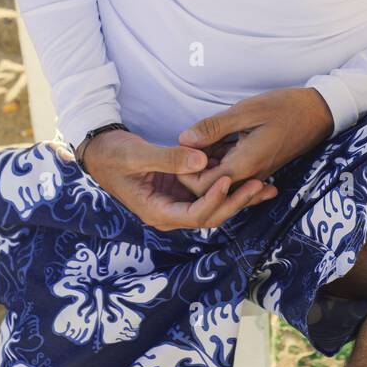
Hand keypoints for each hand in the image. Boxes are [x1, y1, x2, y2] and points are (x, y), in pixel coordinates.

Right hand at [81, 128, 276, 230]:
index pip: (195, 215)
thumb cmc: (113, 155)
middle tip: (261, 184)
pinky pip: (209, 191)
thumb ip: (168, 159)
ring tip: (267, 184)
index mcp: (157, 211)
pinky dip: (228, 185)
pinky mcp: (181, 190)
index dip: (215, 200)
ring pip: (214, 206)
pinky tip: (249, 175)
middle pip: (211, 215)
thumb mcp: (137, 155)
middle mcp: (170, 212)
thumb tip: (200, 161)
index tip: (230, 178)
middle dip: (237, 202)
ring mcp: (177, 202)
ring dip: (238, 196)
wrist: (100, 151)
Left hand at [175, 89, 334, 198]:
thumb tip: (184, 140)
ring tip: (205, 134)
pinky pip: (233, 171)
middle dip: (195, 167)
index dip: (186, 171)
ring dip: (208, 160)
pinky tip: (220, 137)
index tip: (180, 147)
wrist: (318, 113)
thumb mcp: (246, 111)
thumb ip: (214, 127)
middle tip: (190, 139)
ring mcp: (255, 174)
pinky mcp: (259, 168)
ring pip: (221, 179)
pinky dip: (221, 157)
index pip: (203, 187)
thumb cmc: (284, 107)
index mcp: (244, 165)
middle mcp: (249, 177)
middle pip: (210, 187)